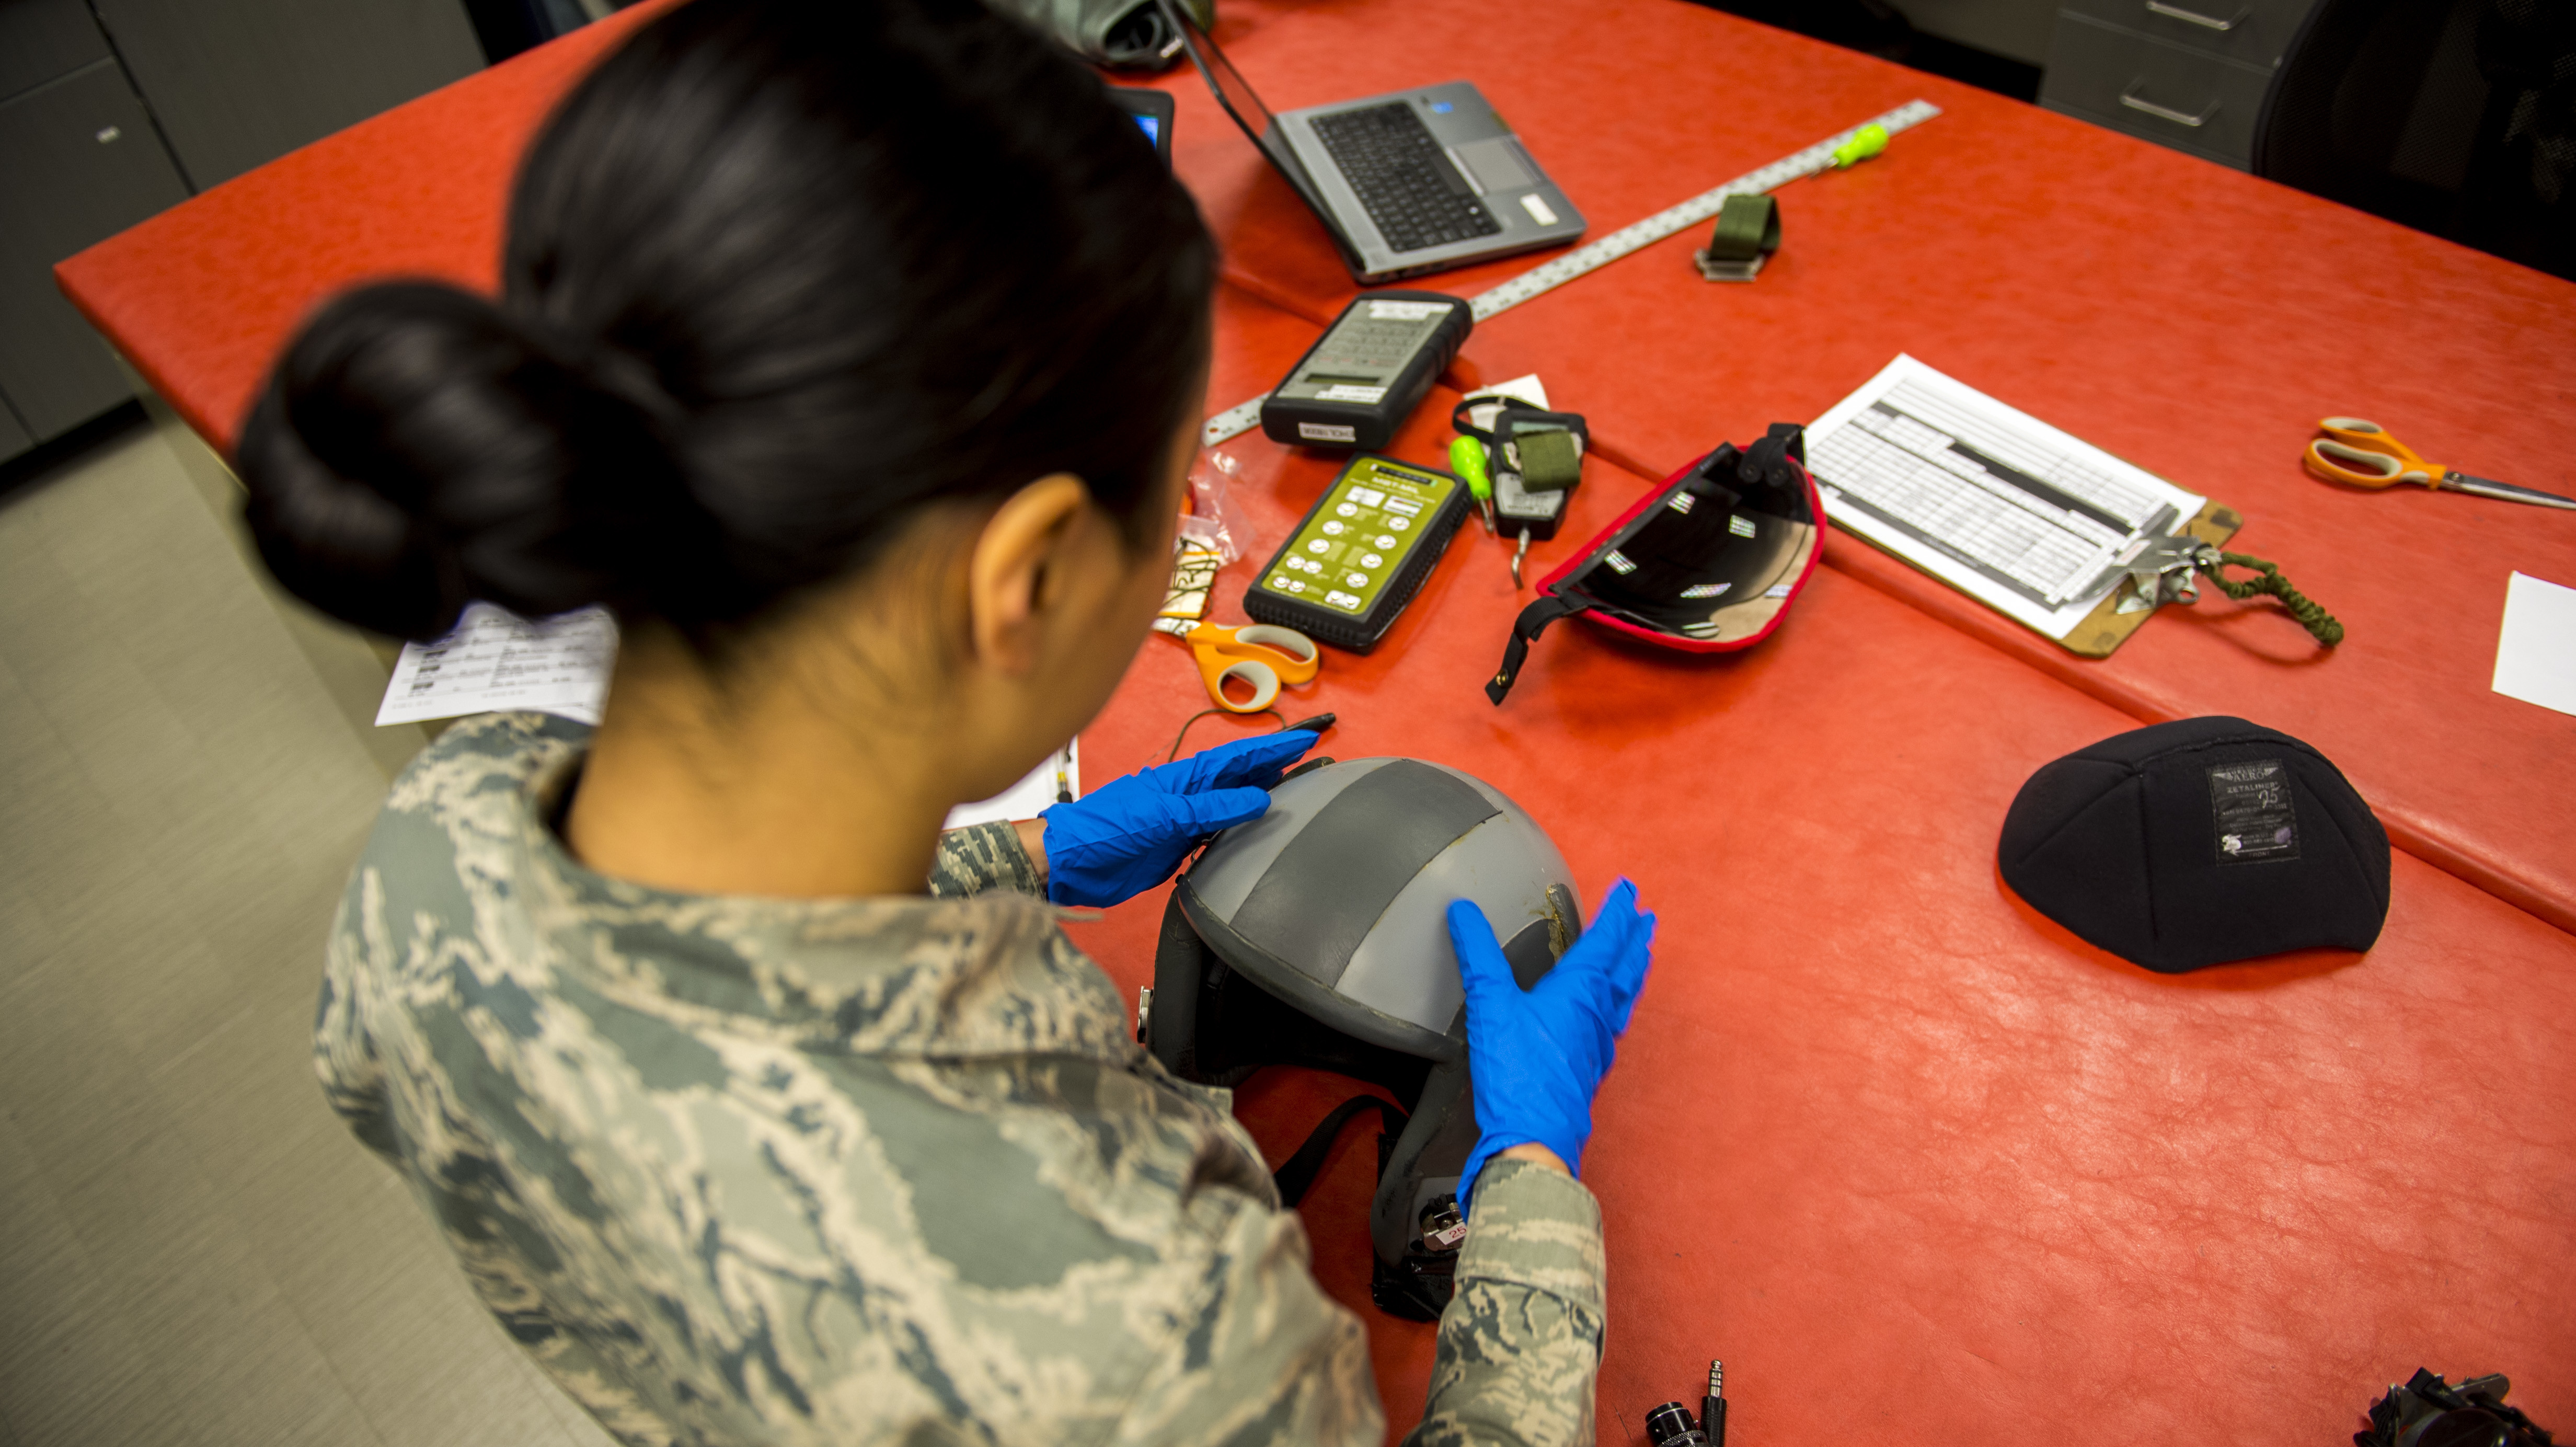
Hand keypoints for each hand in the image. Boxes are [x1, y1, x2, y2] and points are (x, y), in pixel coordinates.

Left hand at [1039, 730, 1318, 907]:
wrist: (1071, 862)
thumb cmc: (1104, 828)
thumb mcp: (1162, 815)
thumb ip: (1210, 808)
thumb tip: (1257, 800)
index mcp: (1184, 778)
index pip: (1238, 758)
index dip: (1272, 749)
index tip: (1304, 739)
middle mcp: (1188, 795)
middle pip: (1239, 777)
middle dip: (1273, 766)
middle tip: (1308, 758)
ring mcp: (1183, 820)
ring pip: (1230, 804)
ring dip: (1259, 796)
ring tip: (1290, 790)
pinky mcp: (1177, 846)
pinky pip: (1217, 833)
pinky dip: (1239, 829)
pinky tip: (1253, 831)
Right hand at [1448, 878, 1654, 1212]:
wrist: (1535, 1138)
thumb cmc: (1517, 1073)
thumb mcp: (1490, 1006)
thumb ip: (1477, 955)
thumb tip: (1463, 911)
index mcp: (1580, 992)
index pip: (1605, 941)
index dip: (1617, 912)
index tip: (1628, 890)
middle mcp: (1598, 1014)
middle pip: (1625, 967)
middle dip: (1634, 939)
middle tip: (1646, 918)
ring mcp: (1599, 1043)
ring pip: (1624, 996)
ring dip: (1633, 970)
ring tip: (1640, 956)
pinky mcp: (1591, 1066)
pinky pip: (1615, 1023)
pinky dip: (1619, 1003)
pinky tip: (1611, 1013)